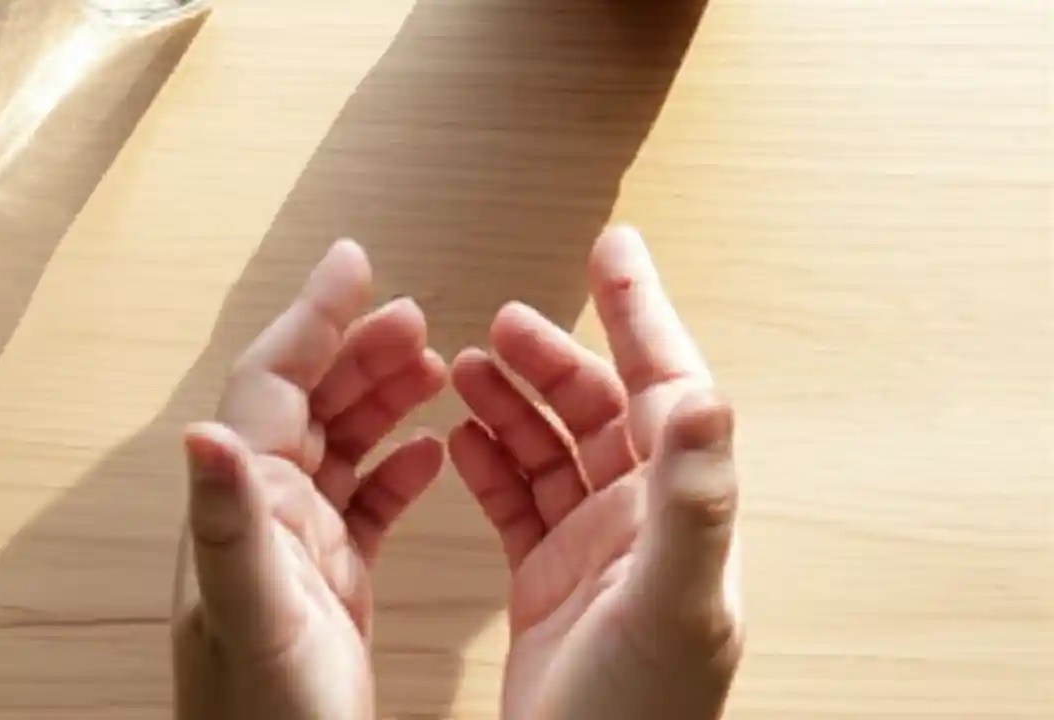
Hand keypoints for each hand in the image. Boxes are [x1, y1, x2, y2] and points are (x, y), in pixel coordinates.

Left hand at [172, 241, 447, 719]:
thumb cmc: (265, 716)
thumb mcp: (253, 615)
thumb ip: (227, 521)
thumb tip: (199, 430)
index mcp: (244, 504)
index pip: (272, 383)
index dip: (312, 318)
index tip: (353, 261)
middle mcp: (265, 512)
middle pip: (309, 400)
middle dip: (359, 349)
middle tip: (415, 315)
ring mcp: (301, 544)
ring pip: (341, 443)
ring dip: (383, 399)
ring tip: (433, 367)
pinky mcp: (335, 578)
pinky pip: (367, 501)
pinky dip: (400, 469)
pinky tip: (432, 454)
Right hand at [448, 228, 742, 719]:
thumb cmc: (640, 716)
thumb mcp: (674, 604)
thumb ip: (694, 499)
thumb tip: (708, 392)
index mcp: (679, 514)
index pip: (668, 387)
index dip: (641, 312)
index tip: (613, 246)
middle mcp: (642, 523)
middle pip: (599, 408)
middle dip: (551, 358)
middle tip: (498, 325)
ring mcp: (594, 549)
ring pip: (552, 447)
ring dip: (512, 402)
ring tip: (463, 369)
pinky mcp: (549, 580)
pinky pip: (519, 497)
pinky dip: (490, 460)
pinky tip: (459, 435)